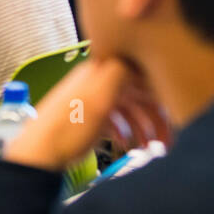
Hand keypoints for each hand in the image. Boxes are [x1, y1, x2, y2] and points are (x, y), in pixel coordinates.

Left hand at [4, 57, 169, 172]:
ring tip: (151, 148)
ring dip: (143, 128)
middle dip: (155, 117)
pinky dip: (125, 131)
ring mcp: (92, 99)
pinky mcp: (86, 117)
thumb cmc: (67, 129)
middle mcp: (97, 81)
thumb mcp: (99, 98)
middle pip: (136, 93)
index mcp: (101, 70)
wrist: (38, 154)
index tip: (175, 110)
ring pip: (127, 108)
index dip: (160, 91)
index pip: (141, 72)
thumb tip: (141, 59)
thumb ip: (122, 72)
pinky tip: (127, 144)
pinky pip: (114, 120)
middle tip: (168, 140)